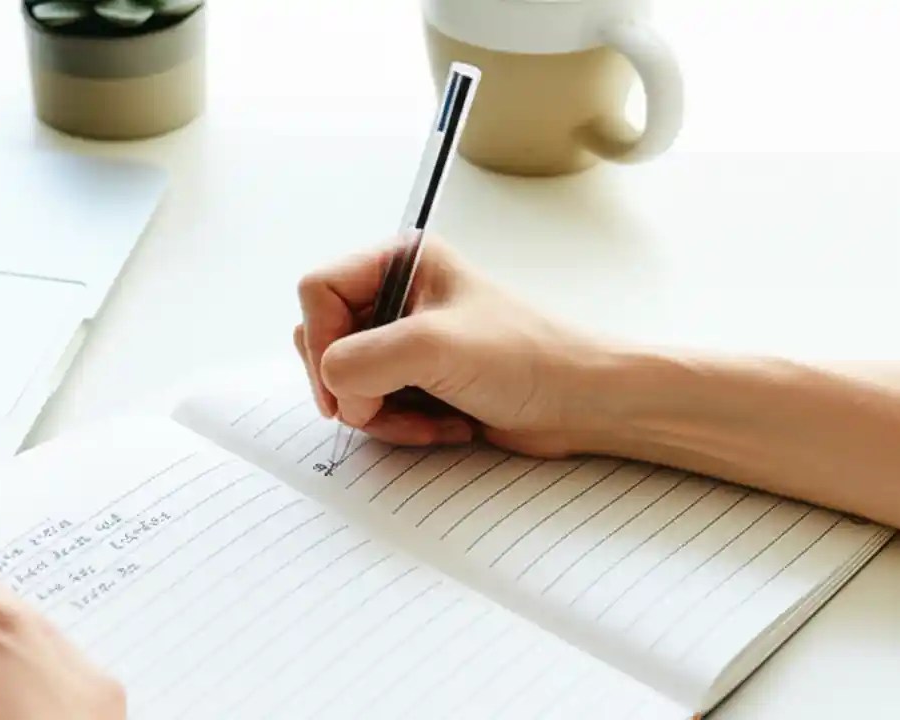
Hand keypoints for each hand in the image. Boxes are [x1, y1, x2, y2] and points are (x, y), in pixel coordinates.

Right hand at [294, 237, 610, 457]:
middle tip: (378, 406)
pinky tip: (444, 425)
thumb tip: (334, 388)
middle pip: (324, 339)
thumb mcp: (434, 347)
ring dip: (378, 413)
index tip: (341, 384)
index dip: (319, 340)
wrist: (581, 402)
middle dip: (350, 385)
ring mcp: (406, 339)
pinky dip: (399, 425)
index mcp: (400, 262)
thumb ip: (362, 360)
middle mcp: (398, 295)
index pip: (318, 291)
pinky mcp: (417, 378)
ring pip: (346, 381)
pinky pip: (374, 405)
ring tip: (426, 419)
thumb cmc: (526, 357)